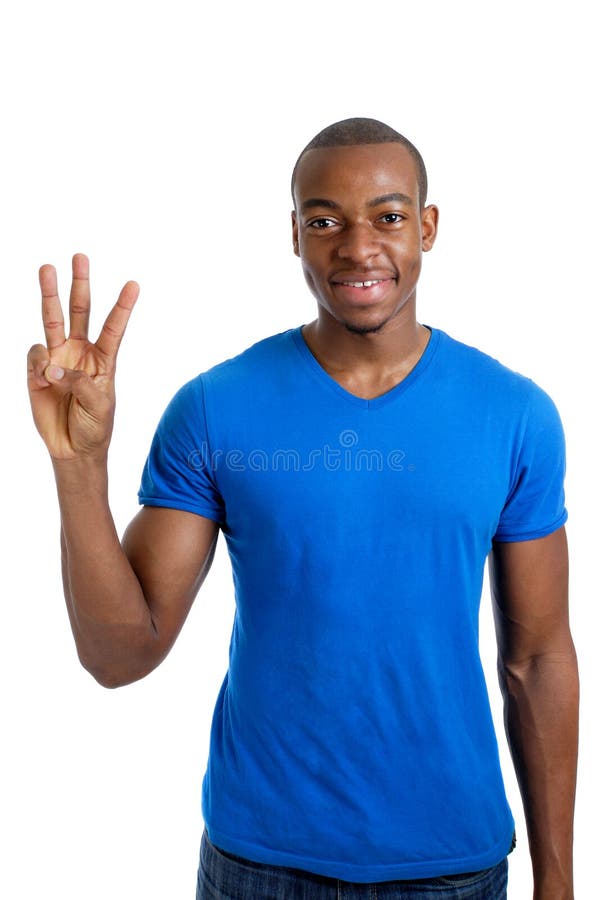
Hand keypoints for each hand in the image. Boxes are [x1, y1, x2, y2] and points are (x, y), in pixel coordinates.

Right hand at [27, 253, 138, 460]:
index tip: (134, 284)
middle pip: (80, 311)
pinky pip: (35, 355)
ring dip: (49, 294)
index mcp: (104, 359)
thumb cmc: (95, 426)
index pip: (114, 327)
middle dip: (80, 283)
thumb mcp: (99, 405)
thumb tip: (54, 367)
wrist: (73, 448)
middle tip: (80, 256)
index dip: (123, 306)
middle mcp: (80, 352)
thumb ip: (80, 383)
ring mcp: (57, 358)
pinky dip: (39, 364)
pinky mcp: (37, 371)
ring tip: (46, 269)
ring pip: (52, 319)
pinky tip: (45, 380)